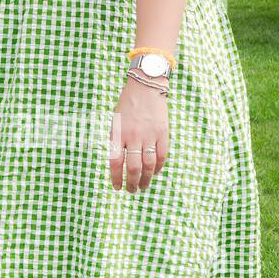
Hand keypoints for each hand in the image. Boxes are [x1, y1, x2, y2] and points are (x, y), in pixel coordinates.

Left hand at [108, 76, 168, 191]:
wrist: (145, 87)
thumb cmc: (127, 105)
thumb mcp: (115, 121)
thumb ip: (116, 140)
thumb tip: (118, 163)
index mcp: (119, 133)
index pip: (115, 161)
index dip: (116, 177)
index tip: (116, 187)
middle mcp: (134, 136)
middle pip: (133, 167)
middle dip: (132, 183)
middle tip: (131, 191)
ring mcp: (149, 135)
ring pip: (148, 165)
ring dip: (145, 179)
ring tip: (142, 187)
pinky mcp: (163, 133)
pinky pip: (161, 156)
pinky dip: (158, 168)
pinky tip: (153, 173)